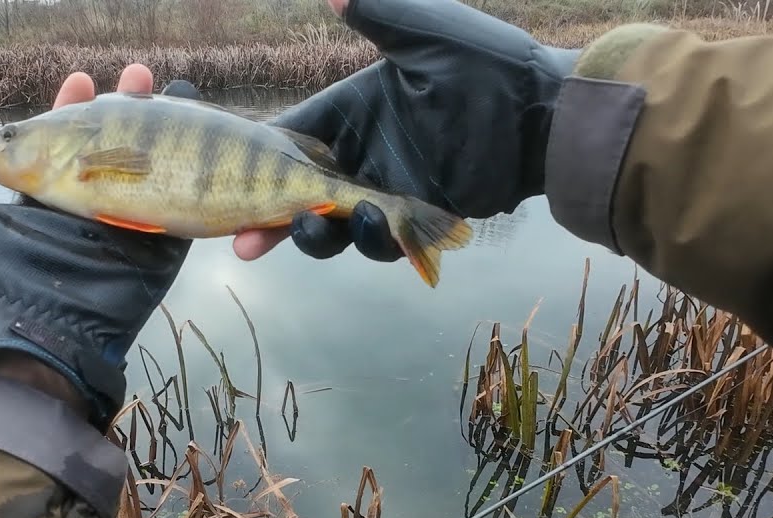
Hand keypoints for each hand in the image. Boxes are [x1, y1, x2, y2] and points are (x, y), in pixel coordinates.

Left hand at [0, 66, 197, 431]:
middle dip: (125, 109)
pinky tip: (201, 136)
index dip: (71, 109)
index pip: (59, 142)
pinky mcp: (151, 252)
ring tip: (173, 92)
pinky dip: (191, 173)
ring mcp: (119, 230)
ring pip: (146, 169)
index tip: (81, 80)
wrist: (33, 342)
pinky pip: (176, 207)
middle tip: (137, 76)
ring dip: (161, 130)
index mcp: (40, 199)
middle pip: (110, 147)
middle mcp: (82, 211)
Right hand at [232, 0, 579, 263]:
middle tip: (247, 241)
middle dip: (273, 219)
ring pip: (335, 227)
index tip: (227, 188)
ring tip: (316, 221)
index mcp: (353, 113)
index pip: (291, 141)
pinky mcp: (419, 218)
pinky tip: (373, 224)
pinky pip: (383, 241)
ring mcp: (390, 190)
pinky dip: (371, 239)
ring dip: (318, 233)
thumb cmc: (489, 66)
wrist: (545, 114)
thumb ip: (380, 16)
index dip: (258, 167)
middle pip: (300, 196)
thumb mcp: (428, 36)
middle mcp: (364, 155)